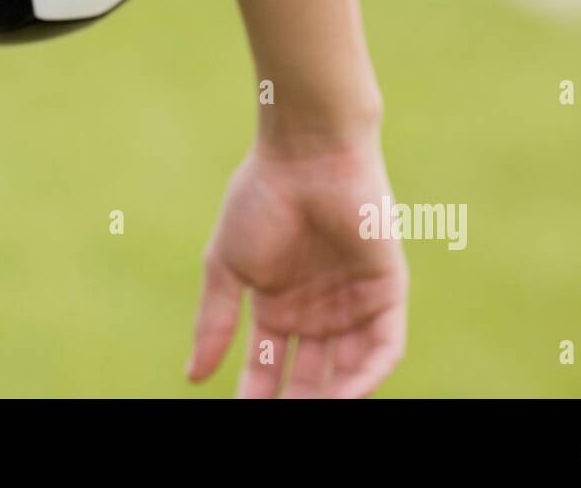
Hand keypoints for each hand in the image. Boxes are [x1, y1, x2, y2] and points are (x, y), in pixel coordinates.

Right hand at [187, 137, 407, 397]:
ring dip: (331, 398)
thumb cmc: (260, 199)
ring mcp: (353, 301)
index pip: (267, 365)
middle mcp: (317, 309)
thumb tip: (193, 377)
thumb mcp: (227, 266)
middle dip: (294, 405)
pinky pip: (383, 347)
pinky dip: (366, 376)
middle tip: (277, 425)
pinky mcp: (387, 290)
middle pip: (308, 377)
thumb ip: (215, 322)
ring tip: (309, 416)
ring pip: (347, 370)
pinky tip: (344, 396)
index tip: (238, 418)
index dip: (255, 394)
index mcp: (278, 303)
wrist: (306, 155)